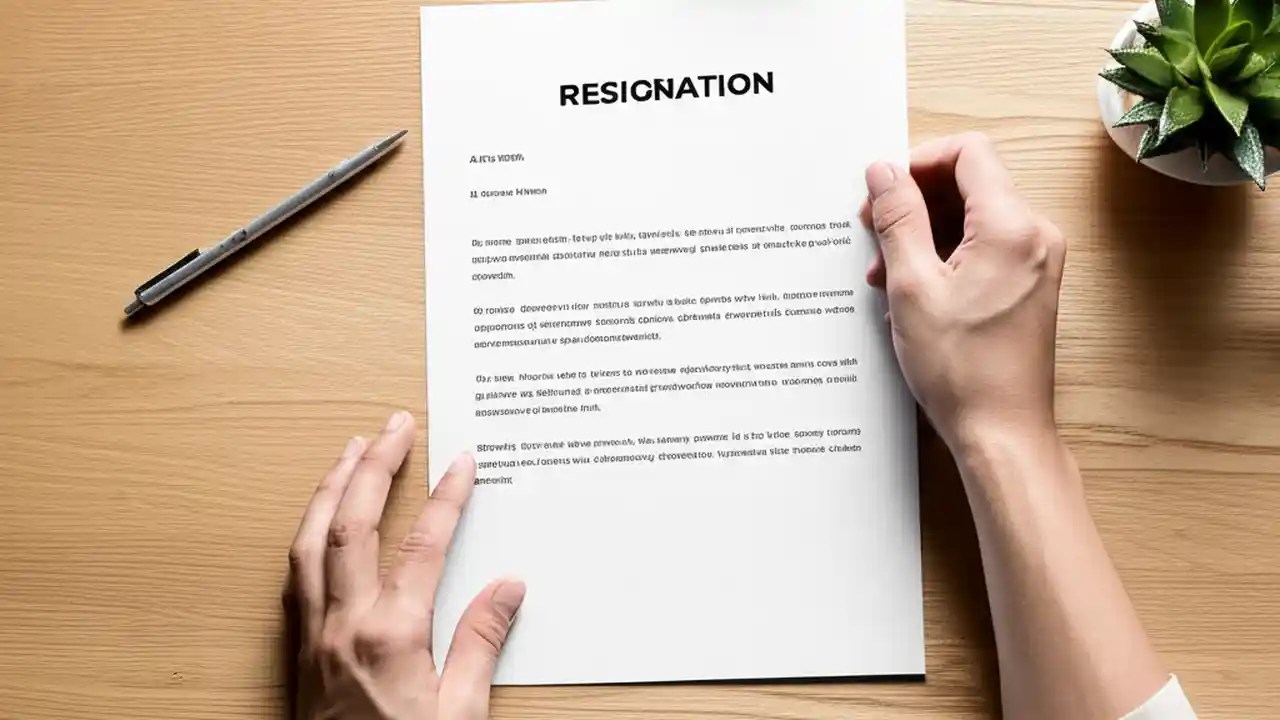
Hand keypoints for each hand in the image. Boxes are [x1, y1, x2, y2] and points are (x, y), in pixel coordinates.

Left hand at [287, 411, 524, 719]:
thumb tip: (509, 587)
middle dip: (374, 464)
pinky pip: (295, 572)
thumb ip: (482, 642)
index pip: (422, 543)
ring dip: (330, 486)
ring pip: (310, 539)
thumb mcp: (461, 712)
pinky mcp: (297, 648)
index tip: (462, 461)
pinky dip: (308, 531)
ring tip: (351, 450)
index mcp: (391, 634)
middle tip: (395, 425)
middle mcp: (343, 623)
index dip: (446, 495)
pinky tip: (319, 518)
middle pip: (352, 521)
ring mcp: (312, 633)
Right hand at [861, 133, 1065, 451]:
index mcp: (1011, 227)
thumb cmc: (962, 370)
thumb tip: (883, 171)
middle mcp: (1034, 236)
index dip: (919, 162)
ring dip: (924, 233)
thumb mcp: (912, 286)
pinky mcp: (1027, 285)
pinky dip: (944, 256)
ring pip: (972, 217)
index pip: (969, 153)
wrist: (1001, 431)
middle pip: (970, 183)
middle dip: (915, 202)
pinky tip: (911, 290)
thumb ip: (897, 219)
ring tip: (885, 273)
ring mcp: (1035, 261)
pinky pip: (983, 247)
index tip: (884, 191)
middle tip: (873, 234)